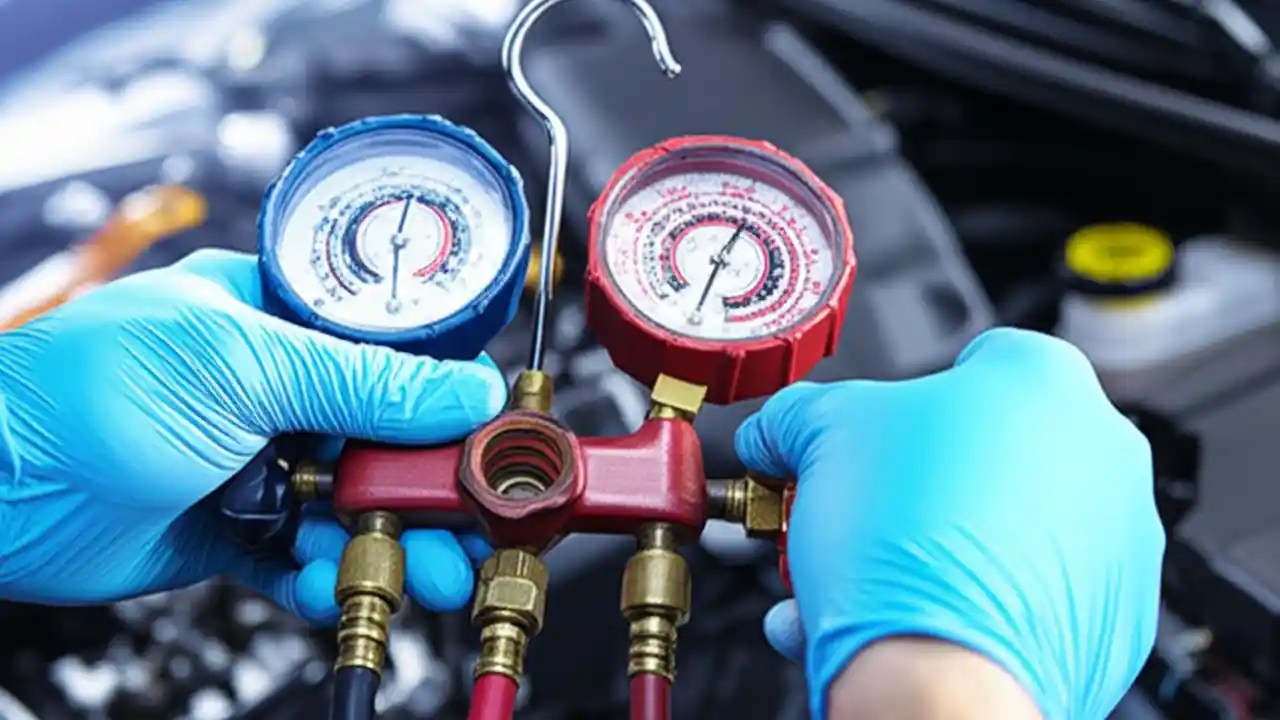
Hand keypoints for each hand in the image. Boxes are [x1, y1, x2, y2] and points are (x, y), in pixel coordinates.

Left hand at [0, 249, 504, 622]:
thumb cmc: (81, 392)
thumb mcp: (244, 365)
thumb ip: (364, 382)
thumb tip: (462, 391)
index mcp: (272, 316)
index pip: (391, 349)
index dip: (446, 392)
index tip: (487, 433)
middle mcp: (269, 384)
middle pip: (382, 434)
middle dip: (427, 484)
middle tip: (471, 522)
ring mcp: (250, 456)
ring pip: (349, 500)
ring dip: (390, 538)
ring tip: (430, 572)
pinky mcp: (228, 525)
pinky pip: (300, 554)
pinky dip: (325, 575)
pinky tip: (338, 584)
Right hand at [735, 328, 1163, 718]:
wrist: (944, 677)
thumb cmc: (908, 551)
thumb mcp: (820, 436)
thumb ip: (798, 416)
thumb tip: (778, 431)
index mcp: (1045, 382)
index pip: (965, 363)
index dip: (895, 404)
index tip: (854, 441)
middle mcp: (1101, 452)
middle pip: (979, 452)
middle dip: (904, 484)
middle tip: (848, 513)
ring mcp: (1116, 538)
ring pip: (1000, 527)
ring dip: (924, 545)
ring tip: (854, 579)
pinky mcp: (1113, 617)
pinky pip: (1027, 592)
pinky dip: (965, 599)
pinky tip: (896, 618)